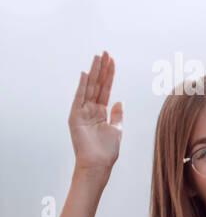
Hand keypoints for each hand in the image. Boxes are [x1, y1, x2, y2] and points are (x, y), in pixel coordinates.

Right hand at [67, 51, 122, 171]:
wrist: (98, 163)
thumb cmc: (107, 150)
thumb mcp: (116, 129)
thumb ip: (117, 114)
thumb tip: (119, 100)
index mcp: (101, 112)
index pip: (105, 88)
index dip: (109, 75)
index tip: (112, 60)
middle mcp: (91, 109)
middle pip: (97, 84)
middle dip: (101, 68)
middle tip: (105, 52)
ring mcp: (82, 111)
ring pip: (89, 87)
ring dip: (93, 72)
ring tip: (97, 56)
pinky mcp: (75, 116)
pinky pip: (79, 97)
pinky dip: (82, 85)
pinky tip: (85, 73)